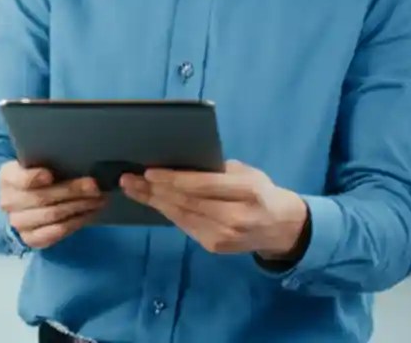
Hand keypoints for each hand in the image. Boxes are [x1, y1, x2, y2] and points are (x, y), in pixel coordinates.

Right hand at [0, 160, 106, 248]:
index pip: (19, 178)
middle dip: (71, 191)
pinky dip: (76, 222)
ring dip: (79, 207)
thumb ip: (44, 161)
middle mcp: (8, 202)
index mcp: (7, 178)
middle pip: (41, 198)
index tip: (49, 174)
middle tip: (94, 186)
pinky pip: (57, 232)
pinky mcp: (30, 239)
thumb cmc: (31, 178)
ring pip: (52, 216)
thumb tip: (77, 159)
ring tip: (98, 199)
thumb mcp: (30, 165)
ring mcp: (18, 223)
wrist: (16, 202)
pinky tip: (90, 213)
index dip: (33, 177)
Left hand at [119, 160, 308, 259]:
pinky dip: (166, 212)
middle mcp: (236, 216)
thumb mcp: (246, 173)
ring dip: (153, 202)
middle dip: (154, 190)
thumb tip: (178, 162)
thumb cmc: (259, 192)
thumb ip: (217, 171)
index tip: (149, 172)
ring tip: (132, 189)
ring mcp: (225, 236)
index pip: (203, 185)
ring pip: (181, 216)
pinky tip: (151, 201)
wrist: (281, 228)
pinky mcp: (215, 247)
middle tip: (129, 179)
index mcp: (247, 192)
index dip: (174, 179)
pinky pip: (184, 226)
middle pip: (187, 202)